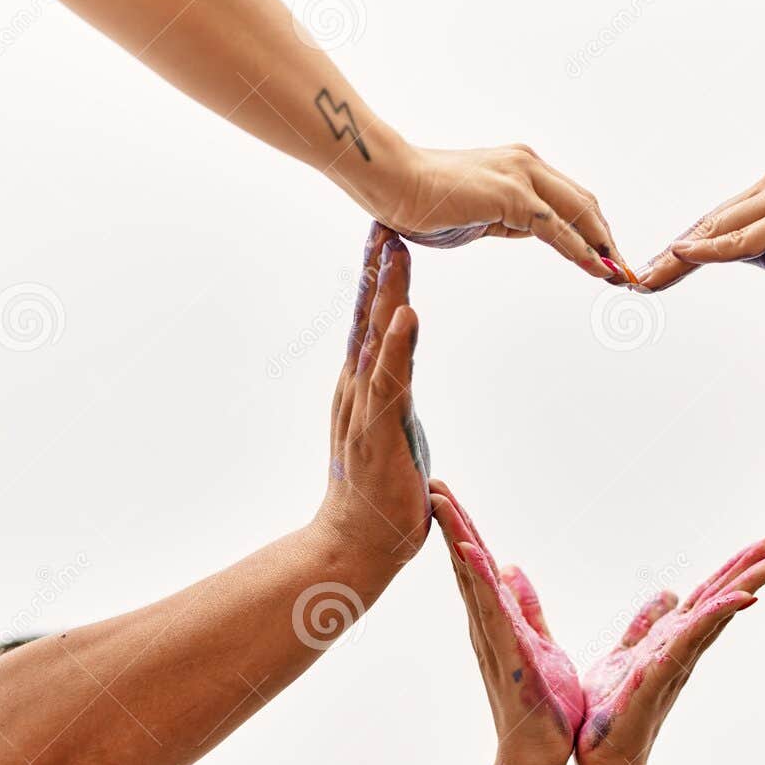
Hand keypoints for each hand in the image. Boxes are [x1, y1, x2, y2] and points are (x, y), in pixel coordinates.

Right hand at [315, 224, 431, 574]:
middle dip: (377, 269)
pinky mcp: (378, 431)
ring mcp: (363, 409)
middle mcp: (356, 390)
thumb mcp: (394, 434)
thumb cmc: (380, 495)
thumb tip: (407, 386)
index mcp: (362, 388)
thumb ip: (397, 404)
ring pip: (376, 339)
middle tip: (384, 220)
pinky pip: (390, 382)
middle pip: (367, 318)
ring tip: (394, 251)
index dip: (377, 280)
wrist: (357, 544)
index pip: (370, 323)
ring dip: (386, 293)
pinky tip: (406, 316)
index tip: (386, 238)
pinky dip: (398, 347)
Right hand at [365, 143, 634, 283]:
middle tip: (623, 270)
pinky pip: (558, 228)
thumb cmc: (422, 203)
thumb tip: (531, 231)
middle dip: (607, 239)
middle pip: (584, 202)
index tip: (605, 258)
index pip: (568, 199)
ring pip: (579, 212)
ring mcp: (523, 176)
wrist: (392, 182)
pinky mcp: (514, 195)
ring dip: (603, 247)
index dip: (591, 229)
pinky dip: (581, 251)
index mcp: (519, 166)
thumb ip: (507, 220)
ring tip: (618, 275)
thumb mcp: (477, 215)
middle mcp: (527, 163)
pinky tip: (596, 269)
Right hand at [429, 480, 581, 764]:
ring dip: (457, 539)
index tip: (444, 490)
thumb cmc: (543, 706)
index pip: (476, 562)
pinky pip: (492, 612)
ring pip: (471, 580)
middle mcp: (486, 625)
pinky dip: (480, 580)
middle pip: (464, 563)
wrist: (541, 756)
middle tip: (430, 480)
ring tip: (441, 502)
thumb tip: (510, 568)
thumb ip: (524, 606)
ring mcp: (493, 639)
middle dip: (450, 522)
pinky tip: (470, 552)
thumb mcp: (538, 642)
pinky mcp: (508, 656)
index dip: (461, 526)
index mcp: (496, 619)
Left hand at [576, 533, 764, 764]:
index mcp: (675, 639)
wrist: (598, 759)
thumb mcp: (627, 655)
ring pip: (716, 614)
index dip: (739, 564)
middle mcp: (683, 648)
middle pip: (724, 597)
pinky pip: (690, 640)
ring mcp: (675, 661)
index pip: (713, 593)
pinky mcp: (657, 677)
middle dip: (754, 565)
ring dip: (746, 583)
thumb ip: (646, 625)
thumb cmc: (610, 712)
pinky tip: (740, 599)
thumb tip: (666, 593)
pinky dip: (716, 617)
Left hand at [638, 169, 764, 307]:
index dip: (676, 254)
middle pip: (707, 227)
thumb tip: (705, 255)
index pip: (712, 226)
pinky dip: (709, 250)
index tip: (646, 276)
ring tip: (646, 281)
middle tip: (633, 282)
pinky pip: (741, 240)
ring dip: (676, 259)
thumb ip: (746, 251)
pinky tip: (678, 257)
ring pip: (717, 232)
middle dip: (668, 259)